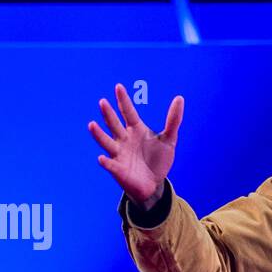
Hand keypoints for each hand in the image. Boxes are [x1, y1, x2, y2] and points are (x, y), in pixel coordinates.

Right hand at [88, 83, 183, 207]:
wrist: (154, 184)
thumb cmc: (158, 160)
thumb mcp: (169, 140)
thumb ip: (173, 120)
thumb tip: (179, 98)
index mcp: (135, 130)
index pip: (128, 112)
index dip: (124, 101)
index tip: (119, 87)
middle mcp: (124, 140)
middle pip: (114, 124)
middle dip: (108, 114)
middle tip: (103, 102)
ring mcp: (119, 154)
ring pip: (106, 142)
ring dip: (98, 134)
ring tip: (91, 124)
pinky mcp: (118, 170)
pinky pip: (111, 165)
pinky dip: (106, 162)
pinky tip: (102, 158)